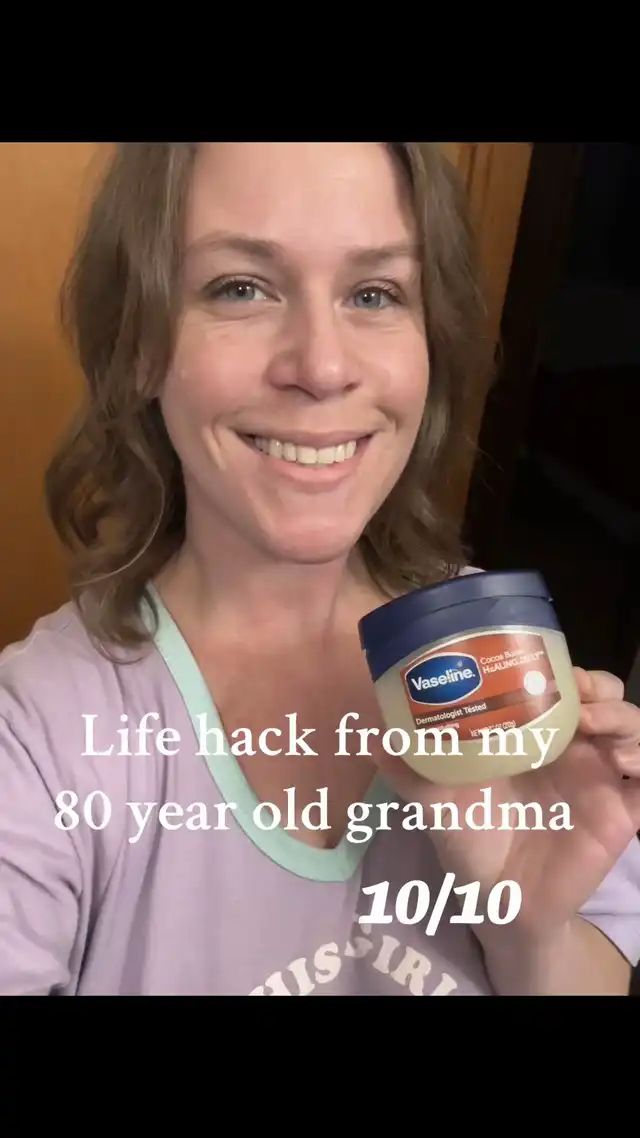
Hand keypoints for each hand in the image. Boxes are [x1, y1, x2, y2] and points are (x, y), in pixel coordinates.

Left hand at [376, 667, 639, 948]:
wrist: (495, 901)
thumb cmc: (468, 839)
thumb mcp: (434, 800)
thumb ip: (408, 768)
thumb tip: (372, 737)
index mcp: (532, 733)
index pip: (562, 685)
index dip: (565, 670)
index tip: (553, 669)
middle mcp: (570, 748)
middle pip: (606, 698)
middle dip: (599, 687)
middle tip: (580, 697)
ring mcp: (599, 779)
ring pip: (632, 730)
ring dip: (624, 719)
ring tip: (597, 728)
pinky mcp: (620, 814)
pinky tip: (624, 765)